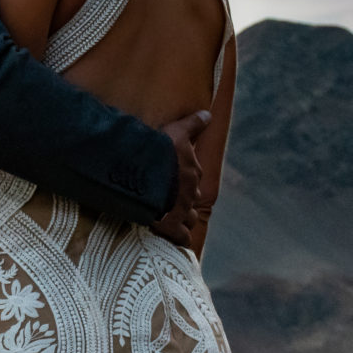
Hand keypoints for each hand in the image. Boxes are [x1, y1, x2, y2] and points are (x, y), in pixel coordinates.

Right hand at [150, 110, 210, 245]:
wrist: (142, 174)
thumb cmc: (158, 151)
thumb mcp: (176, 131)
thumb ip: (193, 124)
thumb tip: (210, 113)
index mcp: (192, 172)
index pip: (194, 177)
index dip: (185, 178)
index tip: (175, 179)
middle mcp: (190, 193)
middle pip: (194, 199)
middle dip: (185, 199)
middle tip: (172, 199)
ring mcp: (181, 211)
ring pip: (191, 219)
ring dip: (184, 218)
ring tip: (174, 219)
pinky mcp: (171, 226)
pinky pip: (181, 237)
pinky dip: (179, 238)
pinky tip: (175, 239)